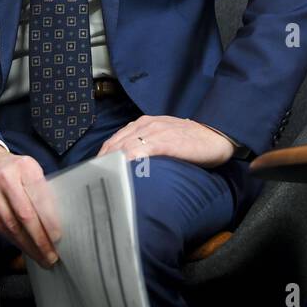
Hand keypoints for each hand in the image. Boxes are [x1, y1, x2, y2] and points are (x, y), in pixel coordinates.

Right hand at [0, 139, 60, 268]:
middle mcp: (5, 179)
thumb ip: (42, 189)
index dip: (49, 220)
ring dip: (28, 246)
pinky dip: (15, 242)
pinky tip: (25, 249)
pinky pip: (1, 229)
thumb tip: (59, 220)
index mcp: (24, 167)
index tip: (58, 237)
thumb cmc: (13, 169)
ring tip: (41, 257)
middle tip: (51, 256)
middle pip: (25, 215)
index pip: (40, 196)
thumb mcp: (30, 169)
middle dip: (40, 239)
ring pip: (12, 227)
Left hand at [94, 115, 235, 167]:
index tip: (92, 174)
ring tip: (100, 180)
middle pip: (114, 144)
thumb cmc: (190, 141)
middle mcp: (146, 125)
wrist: (216, 135)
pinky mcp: (167, 141)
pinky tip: (122, 171)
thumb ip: (145, 146)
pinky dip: (129, 159)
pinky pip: (143, 149)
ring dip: (110, 163)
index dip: (100, 158)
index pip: (113, 141)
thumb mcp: (163, 139)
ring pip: (124, 146)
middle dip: (100, 163)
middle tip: (90, 182)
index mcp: (142, 124)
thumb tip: (128, 166)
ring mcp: (156, 132)